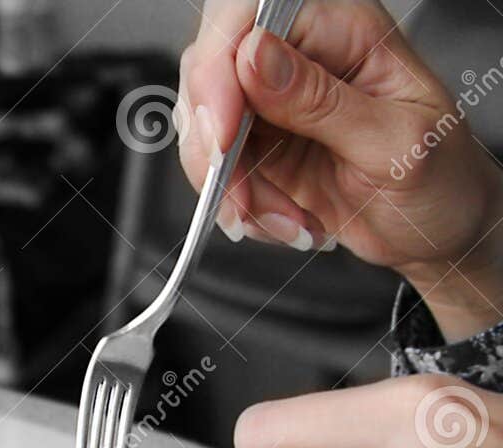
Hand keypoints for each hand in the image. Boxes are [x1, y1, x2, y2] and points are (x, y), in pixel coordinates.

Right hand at [179, 0, 502, 337]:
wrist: (442, 229)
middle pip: (211, 70)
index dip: (221, 70)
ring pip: (202, 126)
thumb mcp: (394, 142)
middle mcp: (302, 57)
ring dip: (229, 186)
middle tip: (244, 193)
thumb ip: (322, 100)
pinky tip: (281, 218)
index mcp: (345, 31)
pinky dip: (236, 204)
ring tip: (283, 218)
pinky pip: (214, 167)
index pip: (251, 16)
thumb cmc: (442, 180)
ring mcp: (274, 102)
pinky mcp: (258, 144)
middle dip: (216, 143)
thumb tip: (254, 56)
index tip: (224, 135)